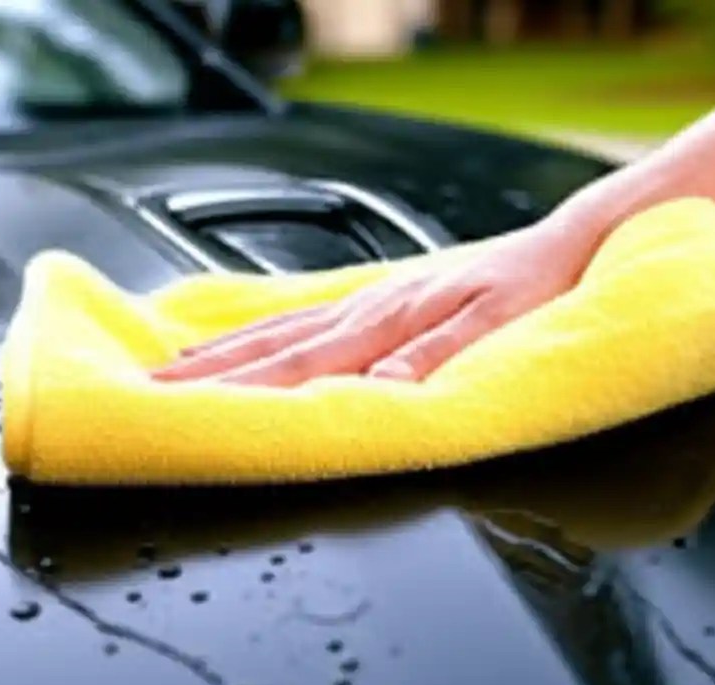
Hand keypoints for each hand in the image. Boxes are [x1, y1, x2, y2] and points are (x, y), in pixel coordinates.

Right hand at [152, 222, 595, 385]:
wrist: (563, 244)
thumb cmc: (535, 285)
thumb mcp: (497, 326)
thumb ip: (434, 358)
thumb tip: (377, 392)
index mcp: (389, 321)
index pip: (302, 365)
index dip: (243, 391)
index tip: (189, 408)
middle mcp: (369, 309)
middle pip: (274, 345)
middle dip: (210, 372)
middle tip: (151, 391)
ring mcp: (369, 302)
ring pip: (281, 329)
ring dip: (225, 352)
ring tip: (174, 366)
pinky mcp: (380, 300)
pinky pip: (305, 317)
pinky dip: (263, 331)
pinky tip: (246, 339)